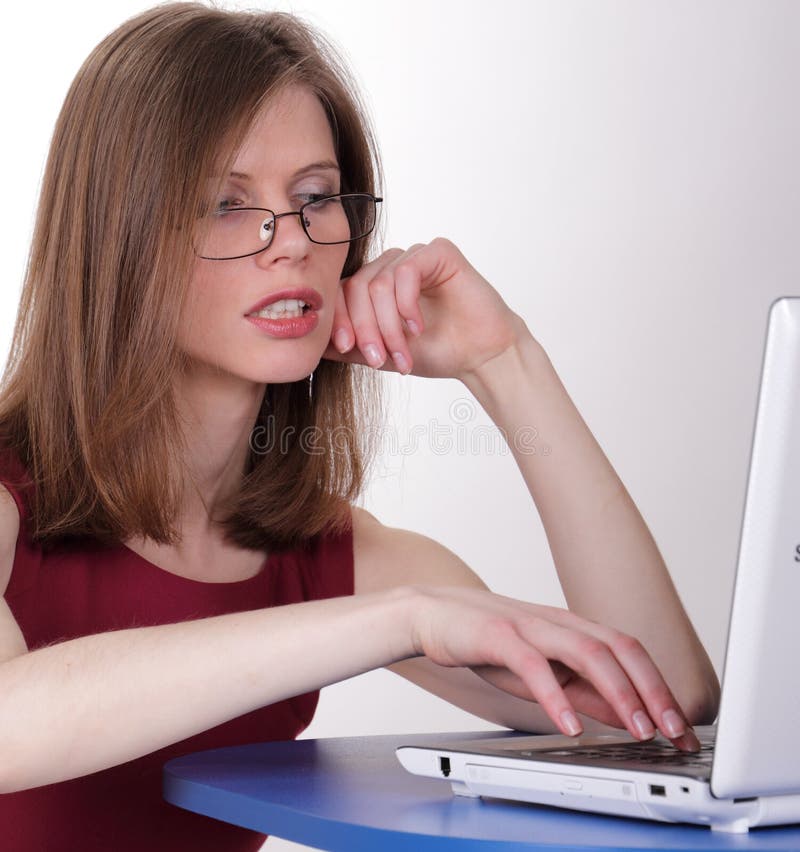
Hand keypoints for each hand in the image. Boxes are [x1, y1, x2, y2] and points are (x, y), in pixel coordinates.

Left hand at [323, 238, 525, 379]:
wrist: (480, 356)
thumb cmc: (437, 352)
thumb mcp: (382, 353)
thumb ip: (350, 346)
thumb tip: (313, 346)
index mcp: (376, 284)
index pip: (342, 291)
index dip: (338, 319)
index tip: (345, 347)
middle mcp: (392, 265)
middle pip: (358, 287)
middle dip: (366, 328)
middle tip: (380, 360)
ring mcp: (415, 256)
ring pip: (380, 283)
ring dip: (389, 325)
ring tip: (403, 353)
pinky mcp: (438, 252)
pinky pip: (406, 271)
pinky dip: (407, 304)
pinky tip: (418, 327)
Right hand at [410, 585, 700, 750]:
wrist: (432, 614)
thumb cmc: (488, 642)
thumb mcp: (544, 671)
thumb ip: (583, 691)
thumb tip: (626, 715)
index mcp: (573, 628)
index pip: (629, 653)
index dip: (659, 687)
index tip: (682, 725)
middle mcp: (558, 622)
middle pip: (618, 647)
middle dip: (651, 689)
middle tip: (673, 728)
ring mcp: (529, 626)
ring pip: (586, 651)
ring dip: (618, 690)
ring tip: (637, 728)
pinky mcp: (498, 636)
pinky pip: (532, 664)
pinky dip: (555, 695)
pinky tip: (569, 724)